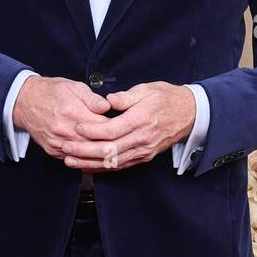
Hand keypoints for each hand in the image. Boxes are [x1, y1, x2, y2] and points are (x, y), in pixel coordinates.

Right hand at [12, 76, 113, 165]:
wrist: (24, 101)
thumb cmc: (50, 92)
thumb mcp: (74, 87)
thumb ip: (93, 99)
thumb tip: (108, 106)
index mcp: (73, 112)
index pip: (103, 127)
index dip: (116, 128)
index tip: (124, 127)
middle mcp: (65, 130)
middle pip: (95, 144)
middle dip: (110, 144)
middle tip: (122, 142)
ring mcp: (58, 142)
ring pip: (85, 155)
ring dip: (98, 154)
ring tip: (111, 151)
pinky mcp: (52, 150)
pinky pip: (73, 159)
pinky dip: (84, 158)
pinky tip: (94, 156)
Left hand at [60, 81, 195, 172]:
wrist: (190, 113)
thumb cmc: (167, 98)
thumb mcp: (147, 89)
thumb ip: (126, 97)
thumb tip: (108, 100)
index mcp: (141, 119)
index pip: (111, 130)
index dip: (91, 130)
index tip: (76, 127)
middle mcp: (142, 138)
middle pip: (108, 150)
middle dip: (84, 151)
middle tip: (66, 148)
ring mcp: (144, 150)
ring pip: (113, 162)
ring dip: (90, 163)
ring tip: (70, 160)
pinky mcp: (144, 156)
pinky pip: (121, 165)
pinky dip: (103, 167)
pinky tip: (88, 166)